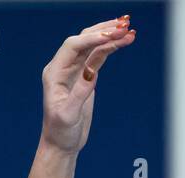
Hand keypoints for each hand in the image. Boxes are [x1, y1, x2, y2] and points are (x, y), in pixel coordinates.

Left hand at [40, 14, 136, 154]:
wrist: (62, 144)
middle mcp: (63, 67)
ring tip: (129, 29)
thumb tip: (92, 72)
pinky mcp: (86, 76)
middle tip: (124, 26)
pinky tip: (124, 41)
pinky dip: (111, 48)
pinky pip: (98, 56)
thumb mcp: (68, 115)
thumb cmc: (60, 132)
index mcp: (54, 73)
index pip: (73, 46)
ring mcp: (75, 70)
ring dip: (110, 36)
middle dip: (103, 31)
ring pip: (93, 46)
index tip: (110, 36)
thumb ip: (79, 93)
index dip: (92, 39)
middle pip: (84, 40)